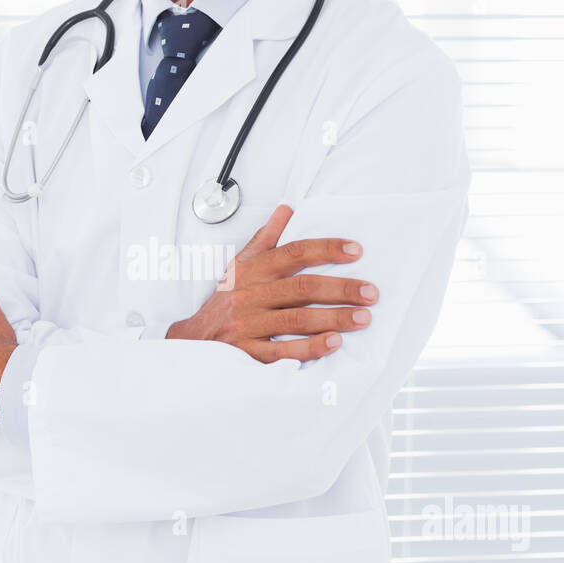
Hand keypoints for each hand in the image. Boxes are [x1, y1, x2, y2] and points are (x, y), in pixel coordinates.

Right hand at [166, 204, 377, 363]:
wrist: (191, 341)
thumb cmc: (224, 302)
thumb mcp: (240, 266)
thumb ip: (266, 239)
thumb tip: (287, 209)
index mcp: (253, 271)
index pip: (293, 253)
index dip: (325, 249)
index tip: (356, 250)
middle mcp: (250, 295)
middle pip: (301, 288)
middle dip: (340, 289)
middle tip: (371, 293)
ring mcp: (248, 325)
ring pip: (296, 320)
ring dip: (333, 318)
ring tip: (363, 318)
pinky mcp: (247, 353)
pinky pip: (282, 351)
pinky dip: (309, 348)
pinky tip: (334, 343)